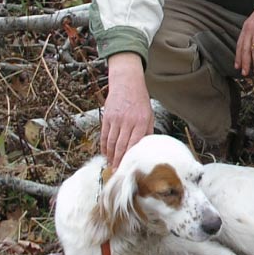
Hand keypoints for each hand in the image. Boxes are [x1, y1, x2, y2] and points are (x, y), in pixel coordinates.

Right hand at [100, 52, 153, 166]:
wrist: (127, 82)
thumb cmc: (140, 100)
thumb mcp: (149, 115)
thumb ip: (147, 131)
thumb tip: (144, 148)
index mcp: (141, 122)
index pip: (134, 144)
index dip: (129, 158)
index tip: (126, 168)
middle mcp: (127, 121)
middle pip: (121, 146)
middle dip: (118, 161)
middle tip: (116, 171)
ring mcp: (115, 119)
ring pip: (111, 142)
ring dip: (110, 155)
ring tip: (111, 165)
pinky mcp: (107, 117)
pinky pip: (104, 135)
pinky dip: (104, 146)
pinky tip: (105, 153)